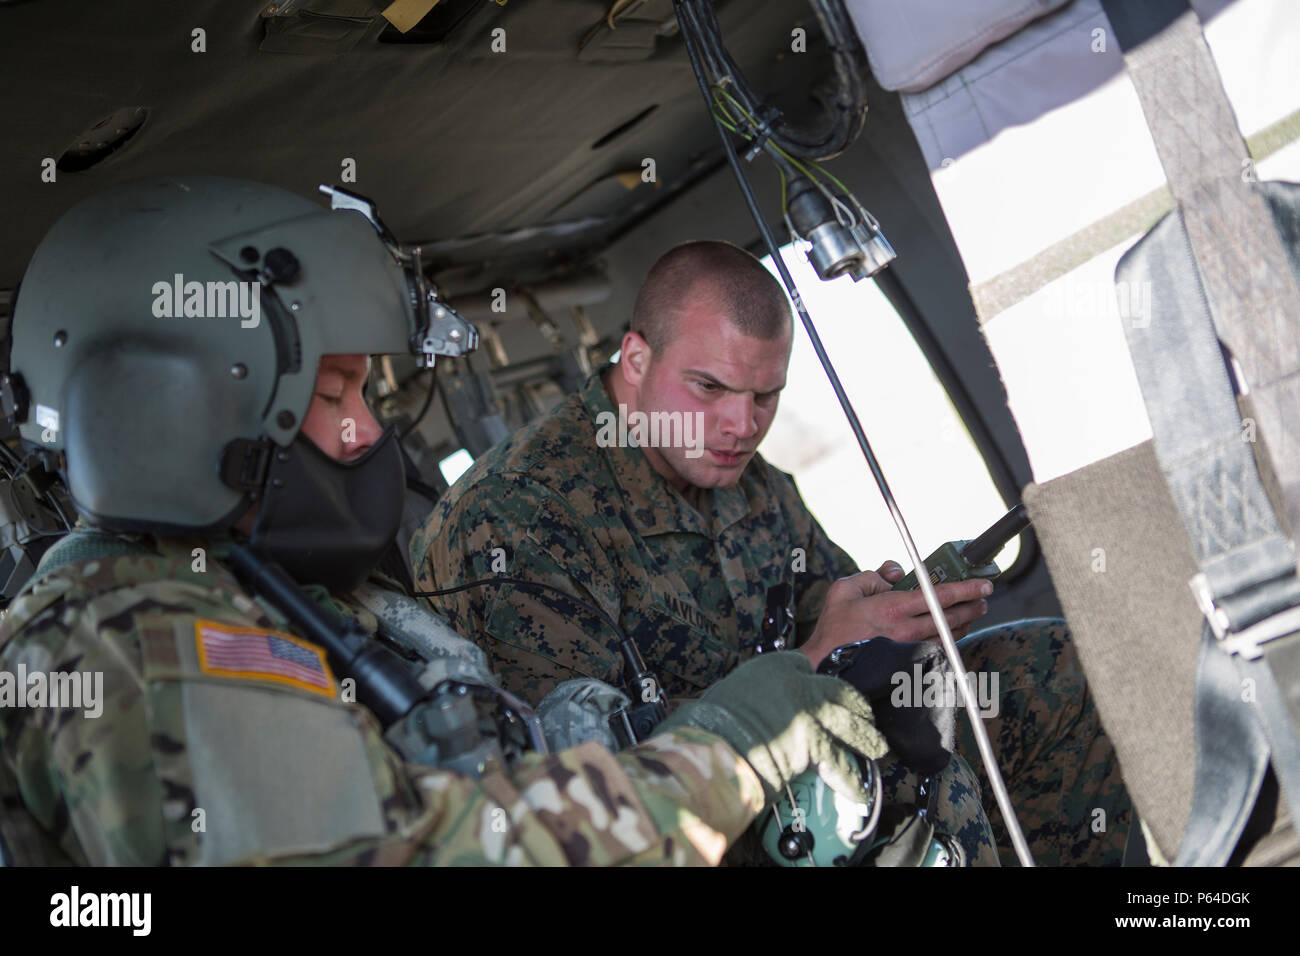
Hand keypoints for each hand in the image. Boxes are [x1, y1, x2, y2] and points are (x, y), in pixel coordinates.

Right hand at [655, 651, 886, 802]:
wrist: (710, 743)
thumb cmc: (707, 722)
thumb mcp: (729, 693)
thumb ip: (750, 695)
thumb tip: (753, 711)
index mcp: (772, 665)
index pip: (803, 665)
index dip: (812, 682)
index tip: (817, 695)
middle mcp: (797, 682)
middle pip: (839, 690)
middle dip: (856, 706)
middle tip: (866, 717)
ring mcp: (810, 711)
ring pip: (850, 722)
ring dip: (867, 738)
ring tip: (878, 749)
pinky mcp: (815, 742)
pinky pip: (840, 762)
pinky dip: (851, 779)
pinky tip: (859, 790)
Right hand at [799, 563, 991, 667]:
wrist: (826, 665)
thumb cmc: (834, 628)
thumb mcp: (844, 589)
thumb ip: (872, 575)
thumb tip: (896, 572)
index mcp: (892, 608)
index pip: (939, 595)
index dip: (966, 588)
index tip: (983, 584)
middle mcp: (906, 630)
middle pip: (951, 617)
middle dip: (972, 606)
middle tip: (983, 598)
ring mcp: (908, 650)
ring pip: (948, 636)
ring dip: (965, 623)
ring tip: (972, 613)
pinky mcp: (907, 664)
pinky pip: (938, 650)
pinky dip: (949, 640)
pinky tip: (951, 634)